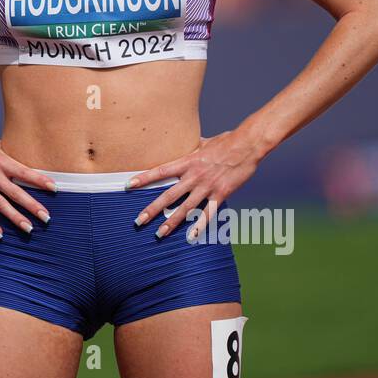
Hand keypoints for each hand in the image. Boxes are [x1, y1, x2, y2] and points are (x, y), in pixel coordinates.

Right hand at [0, 116, 58, 239]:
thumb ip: (7, 151)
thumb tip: (20, 153)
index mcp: (0, 161)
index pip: (25, 172)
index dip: (40, 181)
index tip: (54, 188)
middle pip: (16, 193)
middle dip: (32, 206)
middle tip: (46, 217)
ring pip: (1, 205)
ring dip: (15, 218)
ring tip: (28, 229)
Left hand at [126, 130, 262, 239]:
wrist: (248, 145)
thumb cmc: (226, 141)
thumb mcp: (203, 143)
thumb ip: (191, 148)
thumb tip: (184, 144)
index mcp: (188, 162)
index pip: (161, 171)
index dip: (144, 178)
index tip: (129, 185)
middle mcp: (194, 176)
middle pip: (169, 195)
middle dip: (153, 209)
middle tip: (139, 221)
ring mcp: (207, 186)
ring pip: (185, 208)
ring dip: (171, 222)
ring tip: (159, 233)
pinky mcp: (221, 194)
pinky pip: (209, 213)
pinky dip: (200, 226)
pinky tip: (191, 236)